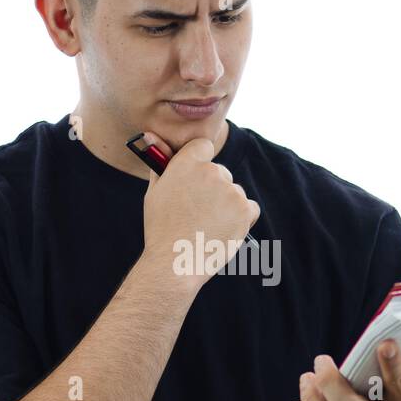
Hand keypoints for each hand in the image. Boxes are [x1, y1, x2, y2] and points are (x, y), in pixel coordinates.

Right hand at [140, 131, 259, 286]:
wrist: (174, 264)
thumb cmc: (161, 229)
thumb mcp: (154, 192)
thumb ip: (159, 163)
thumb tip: (151, 137)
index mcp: (186, 163)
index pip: (203, 146)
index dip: (199, 162)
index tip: (194, 179)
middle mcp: (211, 172)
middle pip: (220, 171)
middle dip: (212, 188)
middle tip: (197, 211)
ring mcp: (231, 191)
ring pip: (234, 191)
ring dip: (226, 204)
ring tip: (207, 225)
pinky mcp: (245, 210)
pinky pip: (250, 208)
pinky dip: (241, 218)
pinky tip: (223, 229)